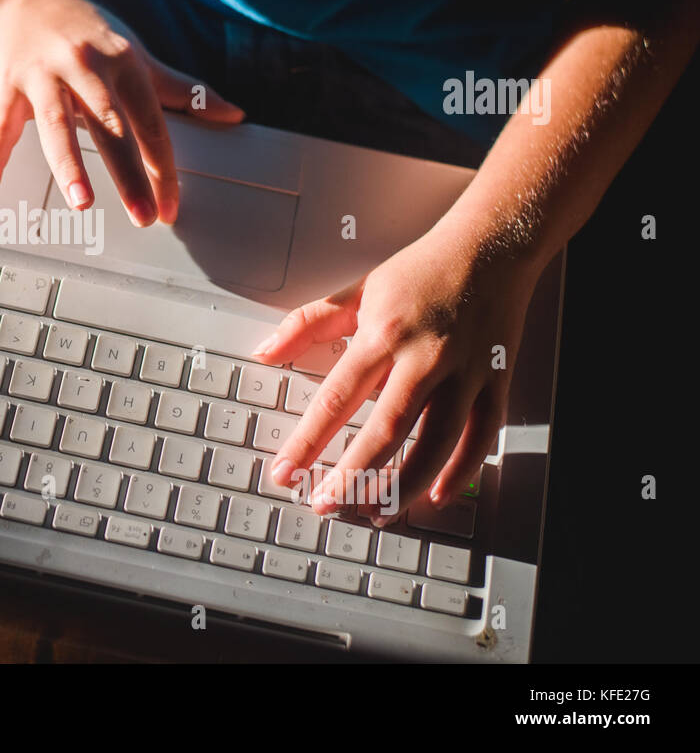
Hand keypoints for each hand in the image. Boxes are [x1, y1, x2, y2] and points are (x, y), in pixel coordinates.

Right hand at [0, 0, 242, 224]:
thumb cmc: (84, 30)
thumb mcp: (135, 55)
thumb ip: (181, 90)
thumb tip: (233, 113)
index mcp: (123, 64)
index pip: (150, 125)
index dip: (162, 169)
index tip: (169, 208)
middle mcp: (86, 66)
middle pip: (110, 127)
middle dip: (128, 174)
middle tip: (142, 215)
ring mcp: (43, 74)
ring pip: (56, 124)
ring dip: (69, 164)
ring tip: (81, 201)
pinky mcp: (7, 81)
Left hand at [255, 218, 543, 520]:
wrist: (491, 247)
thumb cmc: (420, 271)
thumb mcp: (356, 290)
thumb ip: (306, 323)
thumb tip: (265, 352)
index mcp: (384, 334)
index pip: (337, 398)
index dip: (309, 440)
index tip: (286, 472)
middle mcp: (425, 357)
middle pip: (387, 429)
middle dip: (354, 475)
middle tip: (325, 505)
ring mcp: (465, 373)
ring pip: (436, 443)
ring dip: (404, 485)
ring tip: (375, 512)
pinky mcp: (495, 382)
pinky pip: (480, 437)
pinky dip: (459, 471)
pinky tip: (435, 495)